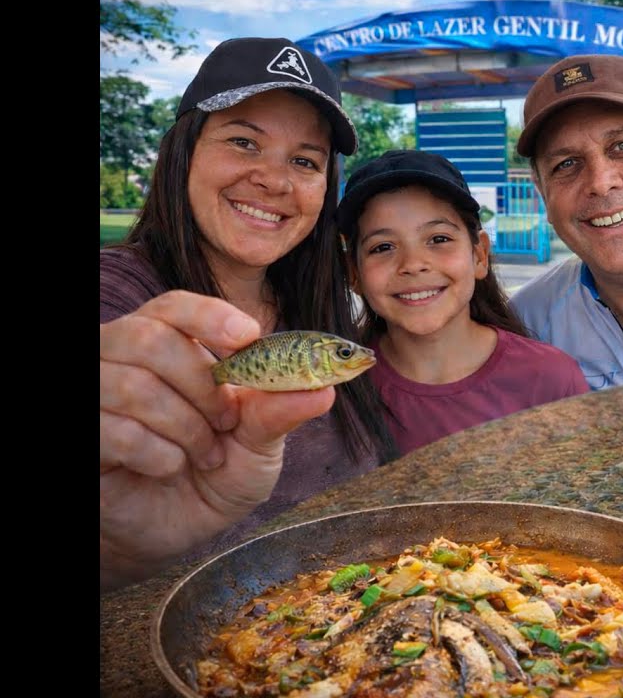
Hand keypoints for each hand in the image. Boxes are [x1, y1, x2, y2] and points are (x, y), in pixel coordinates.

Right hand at [99, 291, 335, 590]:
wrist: (167, 532)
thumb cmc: (213, 476)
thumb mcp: (258, 447)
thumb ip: (278, 414)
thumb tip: (324, 390)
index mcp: (169, 344)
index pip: (176, 306)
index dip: (210, 317)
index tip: (246, 339)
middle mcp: (122, 359)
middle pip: (150, 338)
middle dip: (202, 387)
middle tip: (227, 422)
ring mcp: (95, 394)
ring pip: (133, 384)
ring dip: (184, 426)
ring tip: (204, 455)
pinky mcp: (83, 435)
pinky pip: (116, 430)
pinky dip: (158, 455)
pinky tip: (167, 468)